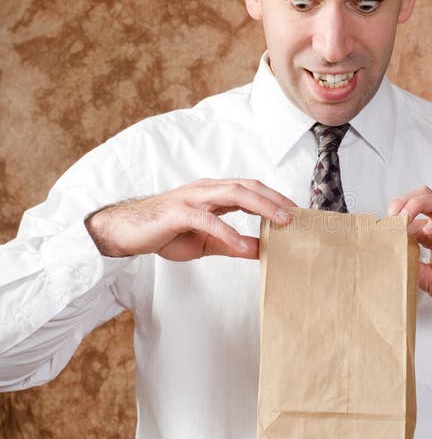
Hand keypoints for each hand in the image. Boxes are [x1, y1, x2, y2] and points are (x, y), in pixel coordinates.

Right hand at [85, 179, 294, 261]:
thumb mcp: (206, 242)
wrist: (127, 232)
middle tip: (298, 216)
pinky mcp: (178, 212)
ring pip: (234, 194)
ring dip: (261, 207)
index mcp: (214, 194)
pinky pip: (209, 220)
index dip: (275, 199)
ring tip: (281, 223)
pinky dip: (229, 232)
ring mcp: (192, 197)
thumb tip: (261, 251)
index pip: (252, 190)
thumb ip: (232, 245)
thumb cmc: (165, 233)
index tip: (298, 214)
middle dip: (275, 200)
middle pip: (249, 187)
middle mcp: (206, 190)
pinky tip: (243, 245)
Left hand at [388, 186, 431, 342]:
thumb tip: (390, 259)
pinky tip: (429, 231)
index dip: (397, 215)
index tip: (383, 226)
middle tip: (392, 216)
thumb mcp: (429, 280)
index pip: (414, 212)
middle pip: (427, 196)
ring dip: (421, 204)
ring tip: (405, 217)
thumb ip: (413, 267)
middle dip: (407, 200)